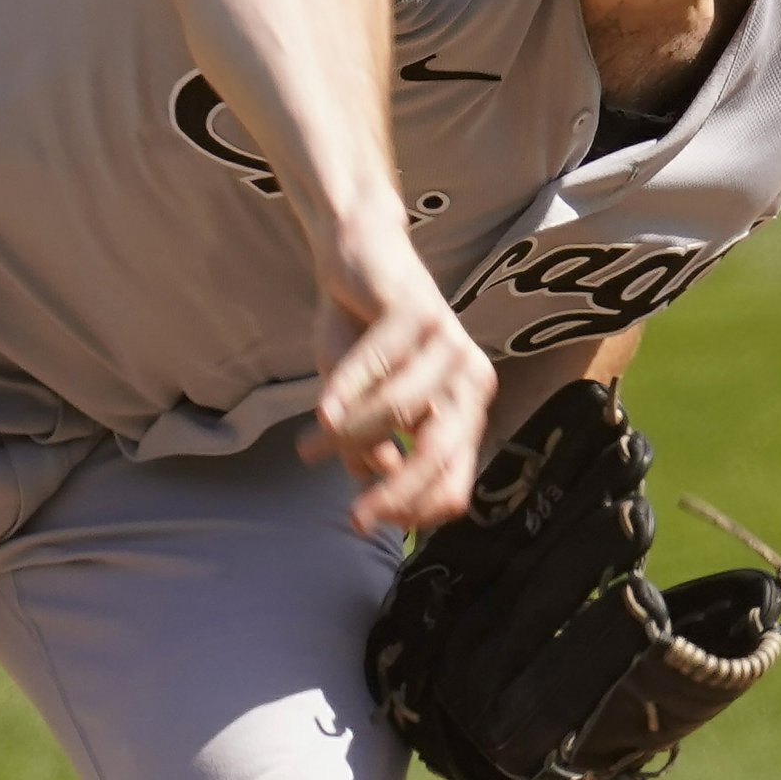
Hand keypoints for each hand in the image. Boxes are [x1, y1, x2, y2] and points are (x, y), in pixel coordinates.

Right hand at [303, 222, 497, 534]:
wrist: (357, 254)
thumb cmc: (362, 331)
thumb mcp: (364, 400)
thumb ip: (373, 442)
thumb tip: (373, 482)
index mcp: (466, 406)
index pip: (456, 480)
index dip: (416, 512)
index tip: (372, 525)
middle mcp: (470, 377)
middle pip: (436, 455)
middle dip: (394, 495)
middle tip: (355, 520)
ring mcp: (449, 341)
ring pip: (396, 412)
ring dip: (350, 438)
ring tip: (310, 446)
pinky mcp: (416, 310)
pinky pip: (376, 367)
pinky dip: (344, 395)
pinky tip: (321, 415)